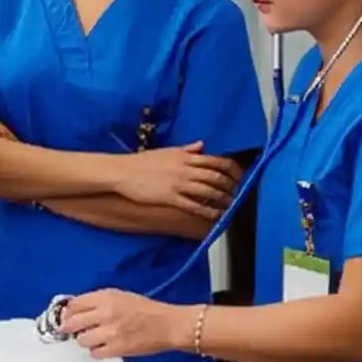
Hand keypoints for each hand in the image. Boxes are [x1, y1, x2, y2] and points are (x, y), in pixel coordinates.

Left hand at [59, 289, 195, 359]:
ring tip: (93, 337)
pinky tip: (103, 346)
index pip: (74, 304)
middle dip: (69, 327)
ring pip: (81, 340)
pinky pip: (95, 353)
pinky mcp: (117, 349)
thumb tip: (75, 309)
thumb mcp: (119, 295)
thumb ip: (97, 301)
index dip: (67, 312)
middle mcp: (105, 313)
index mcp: (106, 297)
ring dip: (84, 340)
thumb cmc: (145, 309)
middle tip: (72, 330)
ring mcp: (111, 332)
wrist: (167, 325)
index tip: (66, 316)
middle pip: (72, 323)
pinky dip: (96, 351)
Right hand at [113, 142, 240, 218]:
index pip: (216, 160)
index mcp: (185, 156)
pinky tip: (215, 215)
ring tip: (231, 205)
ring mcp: (178, 183)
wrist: (123, 172)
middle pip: (216, 176)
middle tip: (238, 192)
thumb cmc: (142, 161)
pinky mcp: (170, 197)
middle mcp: (185, 169)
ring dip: (223, 199)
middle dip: (230, 185)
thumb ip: (186, 149)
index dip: (231, 169)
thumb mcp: (166, 151)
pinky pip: (194, 205)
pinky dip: (207, 211)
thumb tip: (201, 145)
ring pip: (208, 191)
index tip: (238, 176)